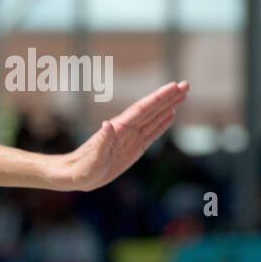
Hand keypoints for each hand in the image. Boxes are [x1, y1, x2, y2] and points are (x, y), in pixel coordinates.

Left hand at [61, 80, 187, 191]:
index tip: (173, 87)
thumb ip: (101, 142)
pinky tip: (171, 115)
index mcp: (119, 130)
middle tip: (185, 84)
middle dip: (168, 97)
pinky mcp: (133, 149)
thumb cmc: (81, 169)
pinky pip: (151, 133)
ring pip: (154, 119)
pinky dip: (162, 123)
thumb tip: (107, 124)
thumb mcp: (92, 159)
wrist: (74, 176)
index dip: (159, 98)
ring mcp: (130, 139)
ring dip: (168, 107)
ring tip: (182, 95)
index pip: (143, 110)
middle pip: (151, 110)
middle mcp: (126, 131)